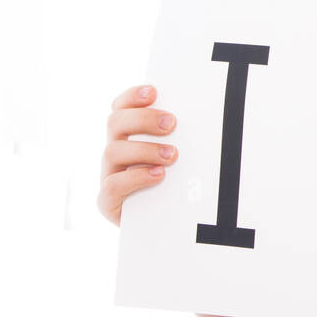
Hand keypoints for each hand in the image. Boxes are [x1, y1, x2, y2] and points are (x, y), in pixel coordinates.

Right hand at [97, 84, 178, 226]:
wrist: (168, 225)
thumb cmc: (179, 186)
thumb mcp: (183, 159)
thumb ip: (185, 139)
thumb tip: (209, 117)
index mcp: (129, 136)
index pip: (121, 108)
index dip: (132, 97)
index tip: (153, 91)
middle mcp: (116, 152)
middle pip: (116, 123)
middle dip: (143, 119)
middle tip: (172, 124)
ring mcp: (109, 175)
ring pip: (113, 151)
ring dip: (144, 149)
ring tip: (172, 155)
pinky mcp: (108, 202)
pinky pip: (111, 186)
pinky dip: (136, 177)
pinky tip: (158, 175)